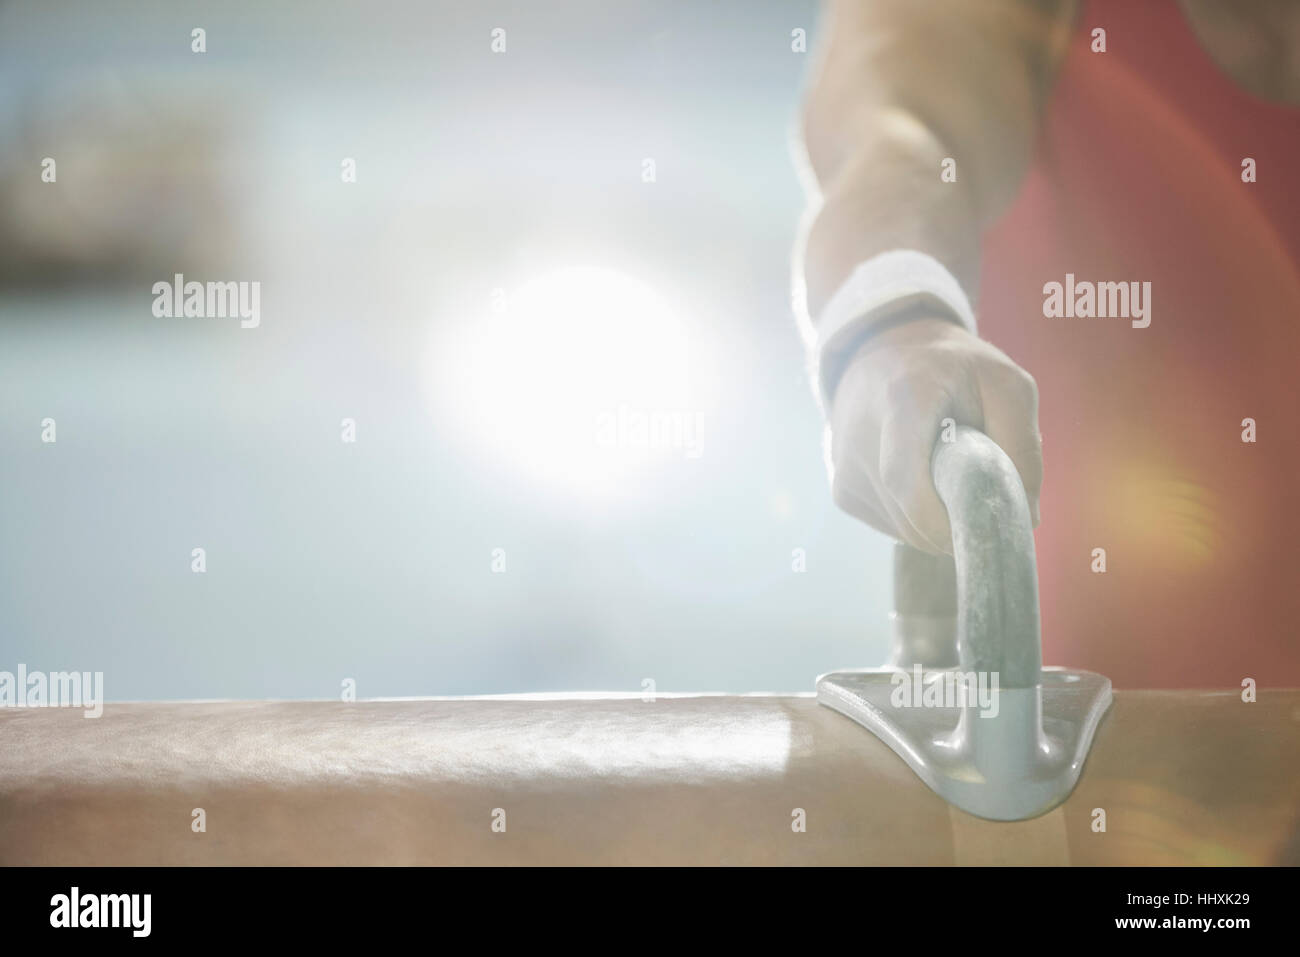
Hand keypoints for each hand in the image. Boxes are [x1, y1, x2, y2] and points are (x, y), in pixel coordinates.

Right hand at [827, 316, 1042, 553]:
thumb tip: (1026, 519)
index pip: (905, 480)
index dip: (944, 520)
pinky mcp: (842, 493)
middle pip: (915, 519)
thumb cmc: (954, 369)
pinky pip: (895, 529)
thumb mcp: (1005, 384)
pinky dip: (922, 519)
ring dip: (942, 520)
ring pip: (908, 532)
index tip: (982, 526)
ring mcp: (846, 471)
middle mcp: (860, 439)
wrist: (888, 352)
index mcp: (902, 400)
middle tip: (984, 493)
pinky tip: (926, 479)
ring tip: (950, 474)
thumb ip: (1023, 445)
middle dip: (959, 523)